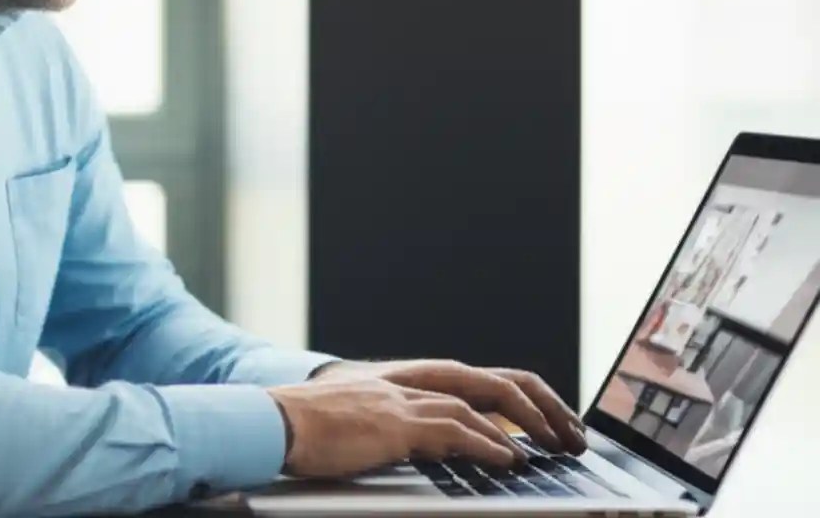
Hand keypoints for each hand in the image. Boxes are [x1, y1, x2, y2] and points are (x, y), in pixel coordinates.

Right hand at [312, 359, 586, 454]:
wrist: (269, 422)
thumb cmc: (303, 428)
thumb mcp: (355, 420)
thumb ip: (393, 428)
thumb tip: (422, 449)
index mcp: (399, 379)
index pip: (470, 378)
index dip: (512, 395)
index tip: (543, 419)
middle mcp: (405, 381)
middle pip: (487, 380)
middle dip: (535, 403)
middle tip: (569, 431)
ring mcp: (399, 398)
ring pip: (479, 400)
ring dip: (523, 424)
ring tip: (555, 446)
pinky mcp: (392, 423)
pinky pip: (455, 429)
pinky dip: (488, 443)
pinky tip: (511, 460)